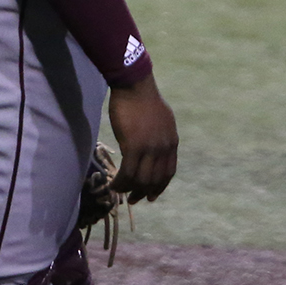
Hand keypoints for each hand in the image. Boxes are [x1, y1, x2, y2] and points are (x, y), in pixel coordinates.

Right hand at [107, 75, 176, 203]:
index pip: (168, 173)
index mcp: (172, 142)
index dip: (159, 187)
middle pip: (154, 180)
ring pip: (140, 179)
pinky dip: (120, 182)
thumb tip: (156, 149)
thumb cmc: (144, 99)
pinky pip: (128, 172)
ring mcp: (150, 148)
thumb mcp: (162, 120)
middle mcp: (164, 148)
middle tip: (133, 199)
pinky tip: (114, 185)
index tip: (151, 196)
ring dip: (129, 189)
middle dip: (143, 193)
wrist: (134, 85)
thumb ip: (162, 136)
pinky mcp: (134, 146)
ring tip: (119, 191)